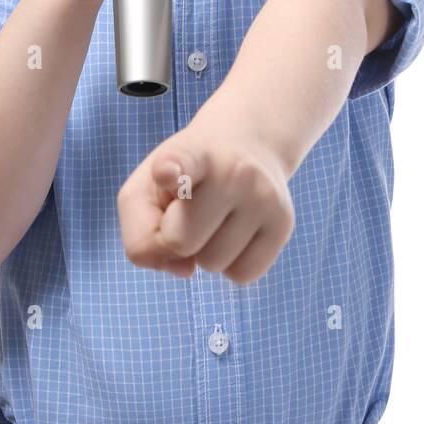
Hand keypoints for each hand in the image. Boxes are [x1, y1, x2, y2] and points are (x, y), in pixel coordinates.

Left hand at [116, 114, 295, 284]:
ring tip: (215, 216)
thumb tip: (184, 269)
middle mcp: (233, 170)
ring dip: (204, 252)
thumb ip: (139, 234)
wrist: (246, 148)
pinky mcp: (284, 223)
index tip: (165, 171)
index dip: (171, 169)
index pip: (182, 161)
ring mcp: (263, 196)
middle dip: (173, 240)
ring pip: (213, 265)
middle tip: (186, 210)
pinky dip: (230, 265)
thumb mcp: (146, 189)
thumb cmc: (184, 178)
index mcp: (191, 152)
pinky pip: (242, 275)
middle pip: (180, 242)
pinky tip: (234, 232)